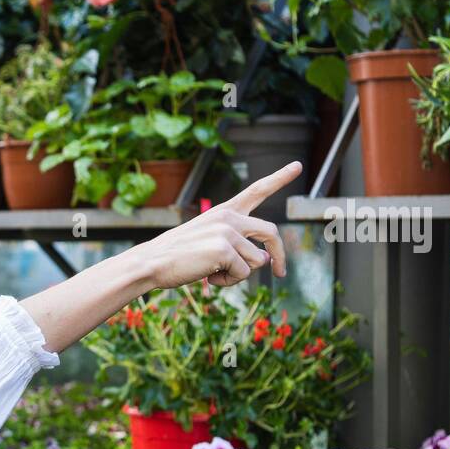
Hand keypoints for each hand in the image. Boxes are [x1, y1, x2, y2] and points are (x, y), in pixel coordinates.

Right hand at [138, 161, 301, 290]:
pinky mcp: (225, 249)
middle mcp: (229, 217)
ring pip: (257, 261)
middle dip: (279, 255)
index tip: (298, 166)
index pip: (256, 191)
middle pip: (271, 232)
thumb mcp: (208, 241)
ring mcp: (227, 231)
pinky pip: (243, 274)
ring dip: (239, 274)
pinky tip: (208, 277)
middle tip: (281, 273)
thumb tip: (266, 258)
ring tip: (213, 273)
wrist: (151, 263)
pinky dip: (228, 282)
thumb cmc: (177, 256)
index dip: (279, 178)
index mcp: (224, 211)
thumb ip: (237, 244)